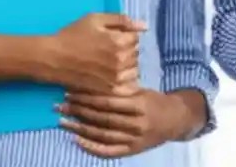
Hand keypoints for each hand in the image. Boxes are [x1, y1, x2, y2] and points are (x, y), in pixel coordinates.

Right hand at [43, 13, 145, 94]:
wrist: (54, 58)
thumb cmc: (73, 35)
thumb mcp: (95, 20)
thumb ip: (121, 21)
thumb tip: (145, 26)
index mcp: (119, 41)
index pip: (135, 38)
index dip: (125, 36)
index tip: (112, 37)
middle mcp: (121, 61)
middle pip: (135, 54)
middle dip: (126, 49)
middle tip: (108, 49)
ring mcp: (116, 77)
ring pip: (133, 69)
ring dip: (126, 65)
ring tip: (109, 62)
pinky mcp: (109, 90)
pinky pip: (128, 85)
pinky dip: (124, 80)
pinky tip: (113, 75)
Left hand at [58, 89, 179, 157]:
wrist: (176, 120)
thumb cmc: (153, 100)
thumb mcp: (141, 90)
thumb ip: (120, 89)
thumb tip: (90, 83)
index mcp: (139, 103)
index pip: (107, 101)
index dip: (87, 97)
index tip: (69, 92)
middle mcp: (136, 123)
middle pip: (102, 118)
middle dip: (78, 111)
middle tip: (59, 105)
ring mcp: (134, 139)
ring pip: (102, 135)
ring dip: (80, 129)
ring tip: (62, 122)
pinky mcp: (132, 150)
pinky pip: (109, 152)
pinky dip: (92, 148)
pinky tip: (77, 141)